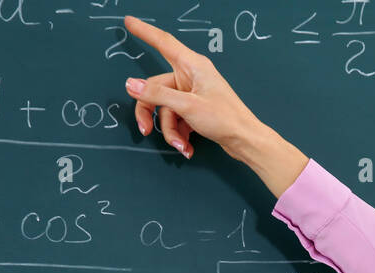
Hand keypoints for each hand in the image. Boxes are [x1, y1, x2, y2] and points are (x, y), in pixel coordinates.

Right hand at [121, 15, 265, 160]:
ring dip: (170, 130)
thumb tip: (132, 85)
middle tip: (145, 129)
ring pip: (166, 109)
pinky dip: (179, 134)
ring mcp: (193, 93)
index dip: (145, 32)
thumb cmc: (225, 119)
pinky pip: (177, 118)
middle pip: (157, 89)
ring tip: (180, 145)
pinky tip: (187, 147)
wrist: (245, 141)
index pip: (163, 42)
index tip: (129, 22)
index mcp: (192, 66)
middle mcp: (191, 76)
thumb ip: (157, 95)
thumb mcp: (187, 106)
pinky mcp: (195, 109)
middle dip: (152, 113)